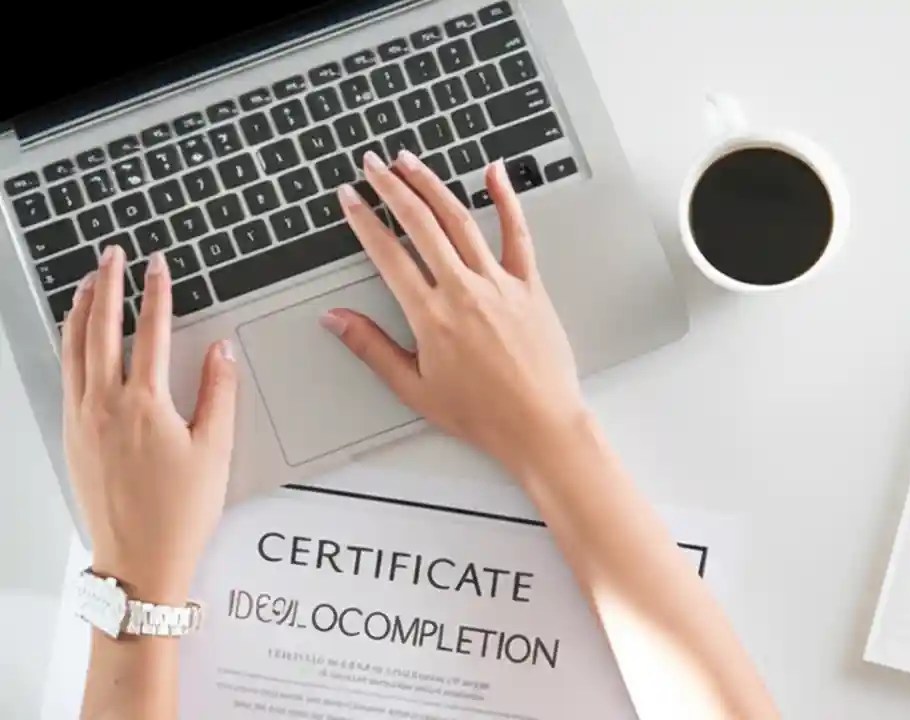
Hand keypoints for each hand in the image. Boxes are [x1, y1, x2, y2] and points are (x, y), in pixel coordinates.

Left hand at [62, 247, 238, 603]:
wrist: (139, 560)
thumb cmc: (179, 513)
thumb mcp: (215, 451)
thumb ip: (219, 394)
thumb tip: (221, 352)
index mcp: (144, 404)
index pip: (151, 332)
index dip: (155, 292)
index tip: (157, 264)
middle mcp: (104, 405)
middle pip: (100, 329)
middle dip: (106, 285)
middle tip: (112, 255)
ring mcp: (82, 419)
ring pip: (73, 348)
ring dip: (80, 309)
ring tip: (87, 282)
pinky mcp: (72, 436)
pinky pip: (66, 374)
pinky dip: (69, 344)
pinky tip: (75, 338)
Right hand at [322, 151, 584, 472]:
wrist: (540, 425)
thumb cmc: (482, 415)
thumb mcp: (413, 388)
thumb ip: (371, 348)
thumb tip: (335, 319)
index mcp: (431, 317)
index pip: (388, 254)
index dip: (364, 219)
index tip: (349, 196)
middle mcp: (464, 291)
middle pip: (420, 224)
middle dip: (392, 188)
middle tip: (372, 165)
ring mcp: (500, 284)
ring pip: (461, 220)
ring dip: (432, 185)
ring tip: (410, 162)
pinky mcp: (530, 285)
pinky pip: (517, 234)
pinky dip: (507, 199)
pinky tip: (494, 172)